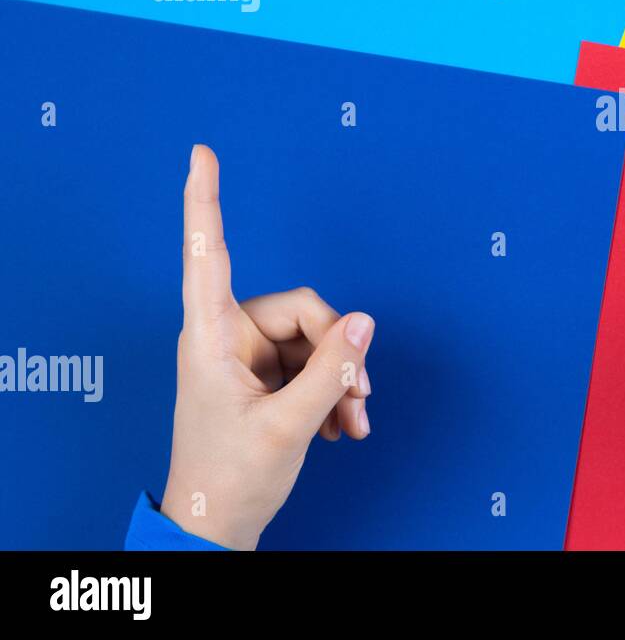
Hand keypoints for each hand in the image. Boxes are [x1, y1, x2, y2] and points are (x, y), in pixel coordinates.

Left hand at [159, 145, 375, 549]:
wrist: (215, 530)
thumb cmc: (228, 480)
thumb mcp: (288, 426)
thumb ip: (331, 371)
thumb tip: (365, 322)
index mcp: (210, 338)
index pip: (207, 255)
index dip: (206, 201)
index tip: (202, 153)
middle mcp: (227, 337)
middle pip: (303, 310)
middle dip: (339, 354)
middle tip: (358, 400)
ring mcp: (248, 358)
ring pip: (317, 340)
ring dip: (342, 381)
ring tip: (353, 422)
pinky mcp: (266, 378)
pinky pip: (315, 364)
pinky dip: (335, 392)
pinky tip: (344, 425)